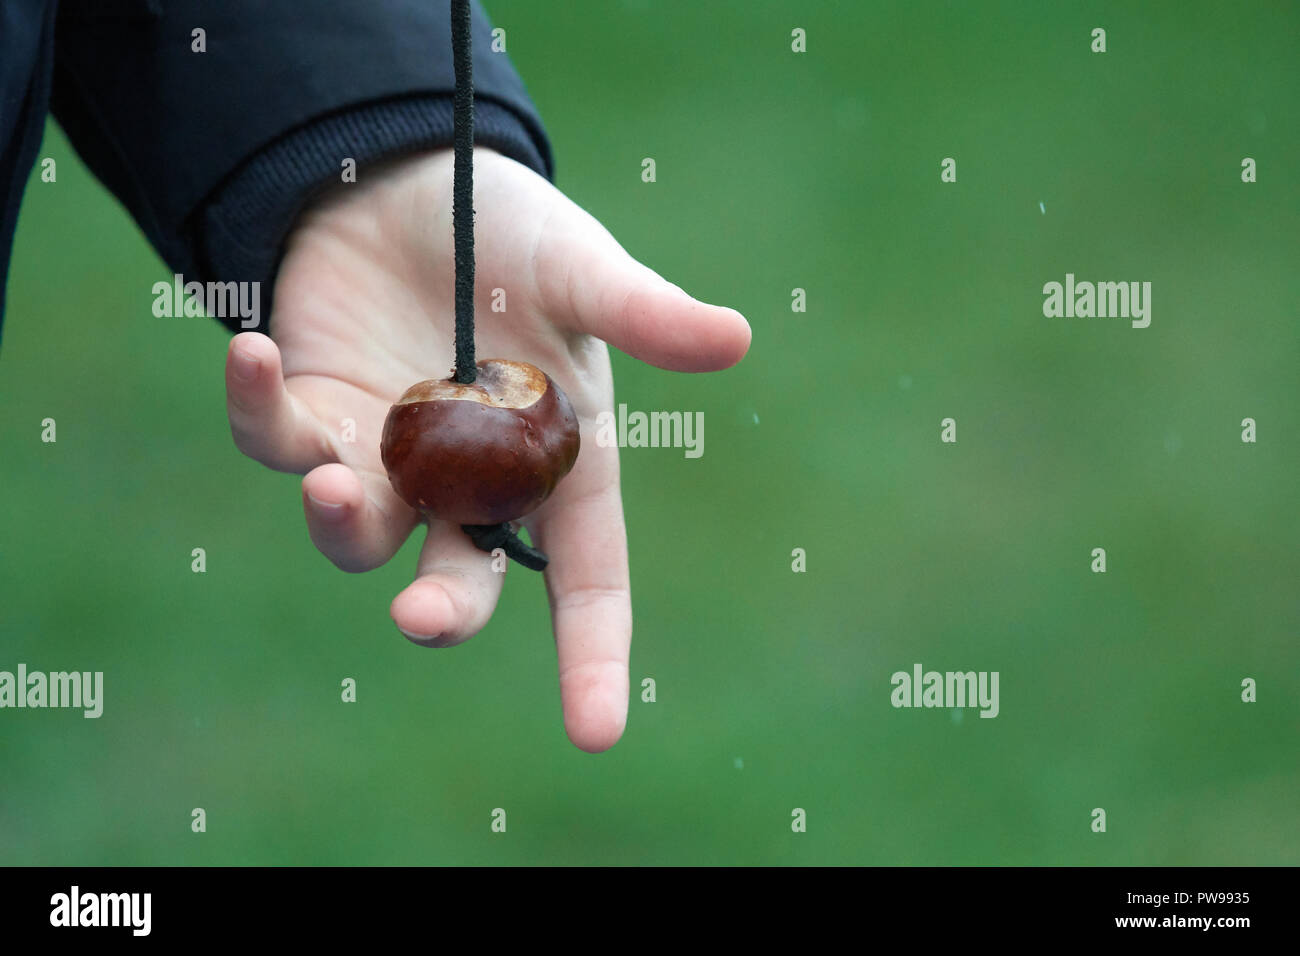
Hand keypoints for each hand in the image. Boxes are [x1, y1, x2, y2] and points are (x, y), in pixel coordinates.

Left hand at [222, 147, 750, 750]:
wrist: (405, 177)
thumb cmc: (511, 230)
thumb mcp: (581, 270)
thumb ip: (644, 315)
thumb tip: (737, 338)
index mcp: (555, 461)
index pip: (587, 579)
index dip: (592, 657)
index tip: (597, 732)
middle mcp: (473, 478)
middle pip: (458, 580)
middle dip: (440, 611)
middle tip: (422, 617)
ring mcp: (389, 456)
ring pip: (358, 533)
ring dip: (341, 522)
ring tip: (331, 483)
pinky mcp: (313, 412)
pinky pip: (276, 440)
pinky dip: (256, 409)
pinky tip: (252, 351)